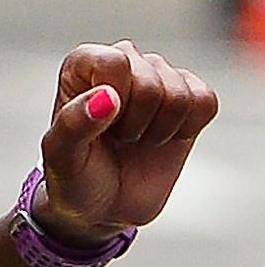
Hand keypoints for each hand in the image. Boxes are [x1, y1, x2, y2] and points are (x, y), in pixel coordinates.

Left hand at [36, 41, 218, 244]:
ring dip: (158, 131)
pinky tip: (162, 138)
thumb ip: (73, 125)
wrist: (101, 206)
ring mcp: (160, 75)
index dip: (113, 104)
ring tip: (136, 139)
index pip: (115, 64)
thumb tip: (106, 97)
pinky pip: (206, 102)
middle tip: (117, 139)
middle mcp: (125, 60)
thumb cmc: (74, 177)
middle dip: (135, 124)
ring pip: (180, 95)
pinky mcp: (190, 95)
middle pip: (150, 84)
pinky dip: (186, 130)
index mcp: (84, 63)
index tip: (99, 127)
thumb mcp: (61, 158)